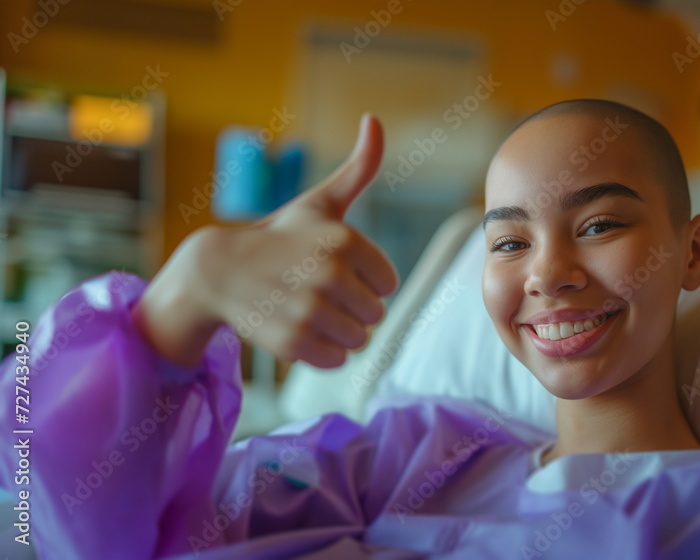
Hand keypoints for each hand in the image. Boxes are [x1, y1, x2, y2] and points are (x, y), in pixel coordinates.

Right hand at [133, 114, 398, 367]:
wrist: (218, 272)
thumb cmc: (280, 236)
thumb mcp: (321, 201)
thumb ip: (359, 167)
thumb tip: (375, 119)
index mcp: (345, 240)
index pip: (388, 283)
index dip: (364, 279)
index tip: (332, 267)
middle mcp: (329, 274)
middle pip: (375, 314)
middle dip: (351, 307)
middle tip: (317, 291)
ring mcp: (309, 311)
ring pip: (359, 340)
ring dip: (338, 331)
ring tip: (308, 309)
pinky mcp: (292, 343)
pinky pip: (336, 361)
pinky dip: (322, 352)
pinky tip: (298, 329)